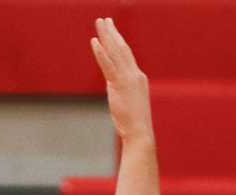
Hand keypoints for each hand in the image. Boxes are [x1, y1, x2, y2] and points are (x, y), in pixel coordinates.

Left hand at [91, 16, 152, 142]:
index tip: (112, 30)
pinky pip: (108, 65)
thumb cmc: (134, 123)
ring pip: (116, 52)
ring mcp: (128, 79)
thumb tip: (111, 82)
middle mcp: (135, 74)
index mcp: (138, 78)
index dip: (118, 41)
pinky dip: (101, 52)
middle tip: (105, 19)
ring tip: (100, 22)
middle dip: (113, 32)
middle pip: (122, 48)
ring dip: (107, 35)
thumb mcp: (127, 100)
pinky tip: (95, 41)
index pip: (127, 56)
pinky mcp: (119, 85)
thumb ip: (119, 88)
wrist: (140, 133)